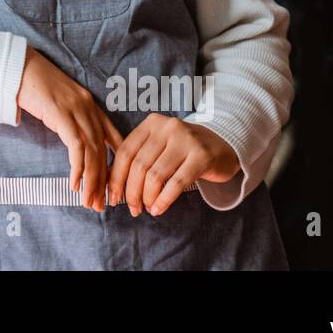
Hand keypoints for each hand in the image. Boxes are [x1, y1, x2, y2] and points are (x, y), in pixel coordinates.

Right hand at [15, 47, 124, 212]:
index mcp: (90, 105)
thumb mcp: (58, 103)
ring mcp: (76, 110)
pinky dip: (78, 168)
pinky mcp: (61, 114)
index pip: (113, 137)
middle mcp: (88, 107)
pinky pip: (76, 147)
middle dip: (103, 180)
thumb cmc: (33, 85)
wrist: (17, 66)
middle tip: (100, 204)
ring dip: (92, 181)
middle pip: (103, 150)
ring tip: (88, 201)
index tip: (114, 185)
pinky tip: (75, 184)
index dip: (115, 163)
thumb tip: (73, 143)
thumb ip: (69, 119)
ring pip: (92, 152)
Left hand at [106, 114, 240, 216]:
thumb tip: (110, 180)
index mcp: (152, 123)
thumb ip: (138, 157)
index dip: (116, 177)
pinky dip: (164, 200)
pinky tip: (159, 209)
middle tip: (133, 208)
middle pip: (139, 165)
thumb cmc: (183, 150)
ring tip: (147, 208)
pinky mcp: (202, 156)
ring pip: (156, 175)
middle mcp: (167, 127)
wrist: (223, 145)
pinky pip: (176, 183)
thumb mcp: (159, 146)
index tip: (112, 197)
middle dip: (131, 191)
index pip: (125, 152)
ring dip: (147, 197)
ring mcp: (186, 140)